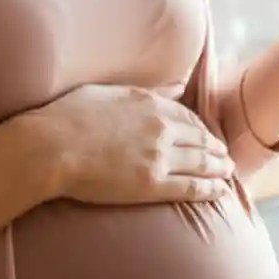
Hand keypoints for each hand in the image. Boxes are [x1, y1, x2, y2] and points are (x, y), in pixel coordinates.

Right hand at [21, 84, 235, 204]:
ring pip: (201, 162)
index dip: (200, 127)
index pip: (187, 116)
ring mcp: (159, 156)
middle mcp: (161, 128)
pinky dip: (210, 188)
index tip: (205, 134)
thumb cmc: (67, 117)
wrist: (51, 147)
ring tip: (228, 171)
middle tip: (225, 155)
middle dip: (215, 147)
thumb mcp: (109, 92)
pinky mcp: (152, 184)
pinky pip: (191, 187)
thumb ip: (144, 92)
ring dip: (219, 166)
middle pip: (200, 138)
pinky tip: (220, 190)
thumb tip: (174, 88)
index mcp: (150, 104)